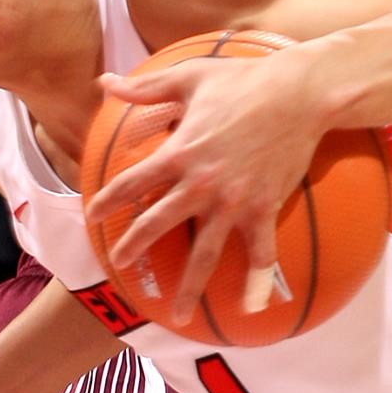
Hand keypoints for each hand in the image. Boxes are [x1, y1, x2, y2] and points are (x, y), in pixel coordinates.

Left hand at [84, 54, 327, 321]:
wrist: (298, 94)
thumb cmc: (244, 80)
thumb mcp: (188, 77)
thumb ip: (144, 87)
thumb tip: (105, 82)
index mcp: (179, 152)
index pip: (131, 182)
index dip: (107, 200)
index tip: (92, 215)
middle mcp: (201, 184)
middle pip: (157, 223)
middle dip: (134, 246)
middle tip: (118, 264)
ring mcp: (233, 202)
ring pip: (204, 253)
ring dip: (188, 287)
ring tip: (176, 315)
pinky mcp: (264, 209)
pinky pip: (260, 254)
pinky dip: (257, 284)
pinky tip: (252, 311)